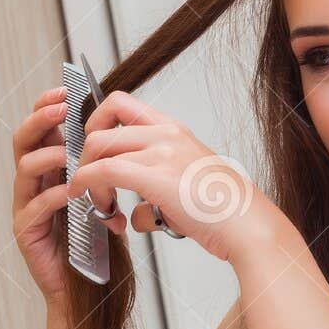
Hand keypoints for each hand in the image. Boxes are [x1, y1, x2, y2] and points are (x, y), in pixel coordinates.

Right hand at [11, 86, 129, 304]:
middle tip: (59, 110)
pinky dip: (54, 196)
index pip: (42, 128)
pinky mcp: (26, 232)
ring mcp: (26, 206)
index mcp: (51, 169)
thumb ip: (104, 166)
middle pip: (23, 140)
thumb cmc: (96, 241)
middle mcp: (34, 184)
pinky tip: (71, 193)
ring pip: (24, 168)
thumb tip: (120, 131)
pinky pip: (34, 206)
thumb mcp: (105, 193)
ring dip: (49, 156)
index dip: (48, 106)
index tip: (65, 90)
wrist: (87, 289)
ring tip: (68, 155)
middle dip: (40, 120)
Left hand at [72, 91, 281, 263]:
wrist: (245, 223)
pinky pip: (102, 170)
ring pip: (98, 148)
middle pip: (102, 126)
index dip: (95, 122)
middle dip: (85, 156)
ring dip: (86, 176)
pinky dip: (84, 183)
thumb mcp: (187, 188)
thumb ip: (156, 193)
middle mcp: (166, 134)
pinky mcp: (154, 175)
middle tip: (89, 183)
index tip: (91, 149)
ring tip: (98, 204)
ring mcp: (160, 151)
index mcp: (174, 131)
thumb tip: (137, 215)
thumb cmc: (224, 211)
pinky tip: (82, 197)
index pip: (121, 104)